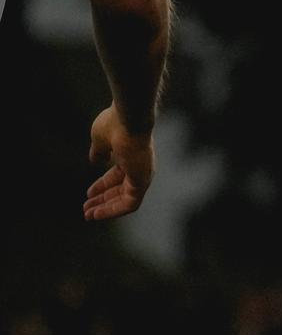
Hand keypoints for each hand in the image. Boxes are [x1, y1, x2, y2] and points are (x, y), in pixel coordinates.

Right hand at [84, 105, 153, 220]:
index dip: (102, 186)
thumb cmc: (114, 124)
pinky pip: (130, 203)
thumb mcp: (101, 140)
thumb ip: (99, 152)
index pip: (117, 177)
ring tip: (89, 215)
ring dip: (107, 208)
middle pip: (121, 189)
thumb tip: (96, 161)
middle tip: (87, 209)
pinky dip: (114, 210)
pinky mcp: (142, 182)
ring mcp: (142, 175)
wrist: (127, 119)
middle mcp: (139, 167)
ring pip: (125, 199)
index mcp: (130, 157)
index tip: (88, 194)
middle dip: (103, 200)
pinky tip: (98, 214)